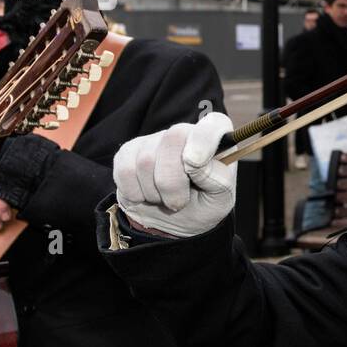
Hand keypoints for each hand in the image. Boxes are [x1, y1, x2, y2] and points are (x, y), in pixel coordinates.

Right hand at [112, 113, 236, 238]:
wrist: (171, 222)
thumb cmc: (202, 205)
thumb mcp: (221, 199)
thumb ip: (218, 178)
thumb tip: (193, 161)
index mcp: (215, 141)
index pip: (215, 124)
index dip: (203, 139)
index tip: (194, 163)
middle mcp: (184, 133)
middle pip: (173, 139)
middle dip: (173, 182)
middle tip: (179, 202)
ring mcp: (154, 140)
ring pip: (146, 160)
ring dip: (155, 193)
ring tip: (164, 198)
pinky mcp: (128, 152)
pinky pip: (125, 170)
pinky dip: (135, 193)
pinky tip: (146, 195)